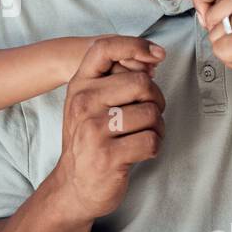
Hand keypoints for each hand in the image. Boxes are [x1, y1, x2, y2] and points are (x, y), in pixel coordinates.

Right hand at [53, 36, 166, 221]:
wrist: (73, 186)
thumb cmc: (89, 141)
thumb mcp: (89, 104)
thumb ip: (113, 80)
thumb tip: (152, 58)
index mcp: (79, 85)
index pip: (104, 48)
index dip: (135, 45)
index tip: (157, 55)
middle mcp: (83, 103)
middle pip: (141, 82)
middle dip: (156, 99)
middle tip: (150, 114)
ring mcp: (94, 129)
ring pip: (150, 113)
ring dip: (157, 127)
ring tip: (144, 135)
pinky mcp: (108, 155)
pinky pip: (151, 141)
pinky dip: (154, 147)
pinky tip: (140, 151)